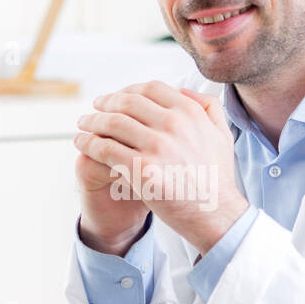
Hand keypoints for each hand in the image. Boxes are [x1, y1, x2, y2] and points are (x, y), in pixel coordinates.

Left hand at [73, 81, 248, 253]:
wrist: (216, 214)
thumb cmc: (217, 178)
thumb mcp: (222, 135)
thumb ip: (208, 108)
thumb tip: (184, 90)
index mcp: (190, 113)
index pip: (151, 88)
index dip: (128, 89)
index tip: (117, 96)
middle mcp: (174, 125)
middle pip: (127, 102)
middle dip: (106, 102)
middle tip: (94, 107)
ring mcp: (157, 147)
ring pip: (112, 123)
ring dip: (92, 121)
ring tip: (83, 124)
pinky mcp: (142, 170)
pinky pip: (106, 148)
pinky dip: (89, 143)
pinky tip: (82, 143)